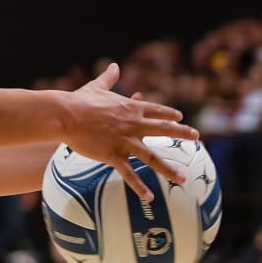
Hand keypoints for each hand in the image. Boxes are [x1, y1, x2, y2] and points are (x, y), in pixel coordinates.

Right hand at [59, 63, 197, 201]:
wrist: (65, 115)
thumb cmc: (78, 100)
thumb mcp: (96, 87)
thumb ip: (109, 78)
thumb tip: (114, 65)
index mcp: (130, 108)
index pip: (155, 110)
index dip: (169, 114)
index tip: (180, 117)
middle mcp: (133, 124)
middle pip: (163, 129)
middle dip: (182, 133)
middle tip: (197, 137)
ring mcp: (125, 141)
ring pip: (152, 157)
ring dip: (169, 169)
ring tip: (183, 179)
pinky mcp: (113, 155)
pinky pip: (129, 174)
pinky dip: (139, 186)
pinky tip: (150, 197)